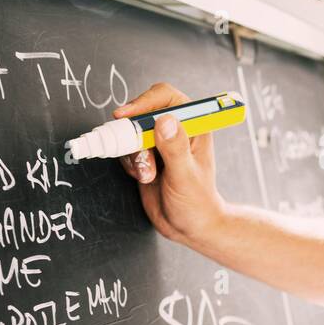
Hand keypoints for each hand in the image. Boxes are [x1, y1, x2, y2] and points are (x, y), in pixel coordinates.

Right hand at [114, 82, 226, 243]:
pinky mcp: (145, 156)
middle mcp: (175, 129)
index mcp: (194, 126)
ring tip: (148, 176)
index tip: (127, 115)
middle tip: (139, 156)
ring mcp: (159, 143)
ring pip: (131, 133)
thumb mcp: (185, 176)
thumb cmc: (197, 203)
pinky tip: (144, 178)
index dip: (145, 102)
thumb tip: (164, 121)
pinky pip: (126, 149)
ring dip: (134, 154)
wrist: (188, 226)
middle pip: (142, 113)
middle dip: (134, 135)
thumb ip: (175, 149)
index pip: (167, 97)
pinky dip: (130, 164)